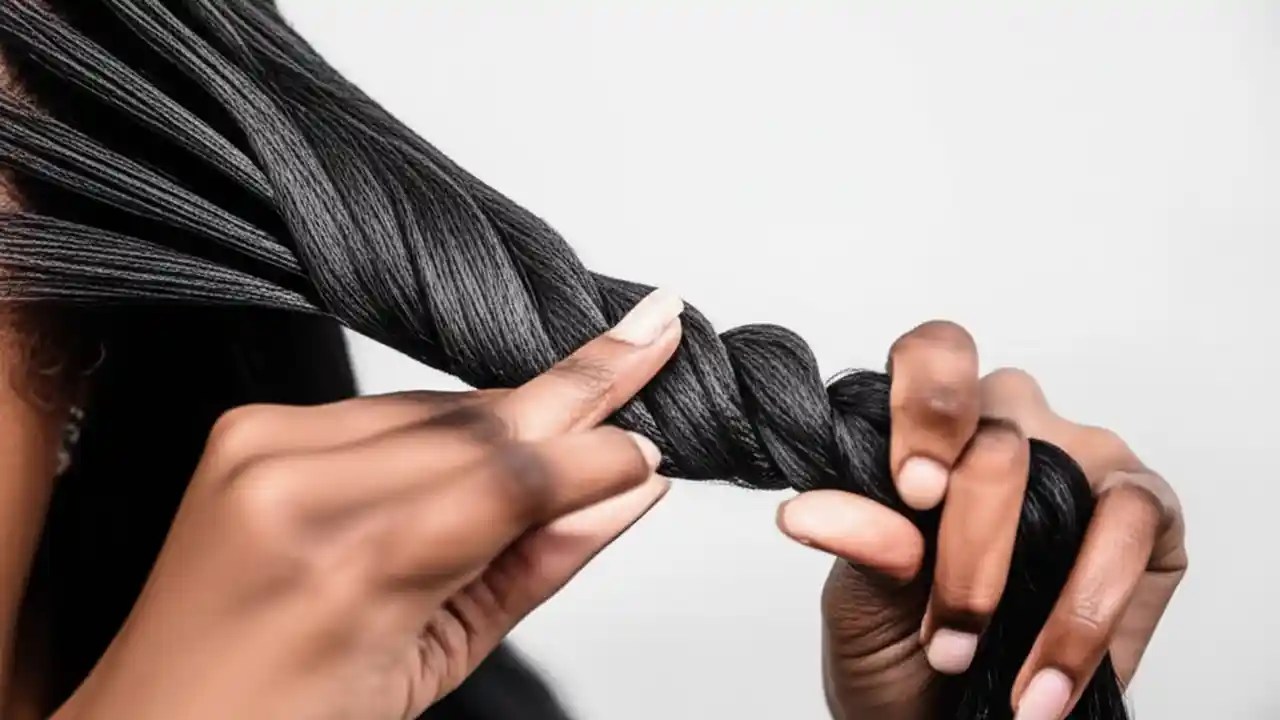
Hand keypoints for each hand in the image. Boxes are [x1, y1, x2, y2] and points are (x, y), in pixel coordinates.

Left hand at [54, 289, 684, 719]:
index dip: (595, 452)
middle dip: (576, 386)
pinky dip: (442, 425)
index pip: (512, 480)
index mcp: (351, 569)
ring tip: (581, 408)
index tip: (653, 439)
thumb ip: (537, 566)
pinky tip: (478, 442)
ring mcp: (264, 447)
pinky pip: (382, 407)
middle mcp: (296, 486)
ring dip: (512, 416)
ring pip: (437, 406)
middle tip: (654, 329)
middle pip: (480, 421)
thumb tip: (625, 496)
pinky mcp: (251, 428)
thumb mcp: (434, 668)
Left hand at [777, 321, 1186, 719]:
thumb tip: (810, 512)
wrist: (944, 718)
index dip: (924, 407)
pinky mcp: (1147, 513)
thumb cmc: (901, 644)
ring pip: (1057, 476)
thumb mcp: (862, 597)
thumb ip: (858, 541)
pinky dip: (1082, 617)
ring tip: (972, 663)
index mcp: (931, 424)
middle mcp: (1011, 425)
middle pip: (992, 438)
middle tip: (940, 633)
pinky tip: (1041, 684)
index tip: (911, 490)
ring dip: (1013, 584)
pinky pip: (1126, 529)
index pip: (934, 356)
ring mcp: (1083, 460)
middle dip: (962, 550)